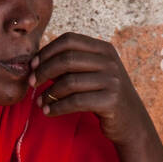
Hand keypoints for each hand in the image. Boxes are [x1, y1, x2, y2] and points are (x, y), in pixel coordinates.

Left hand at [30, 32, 149, 146]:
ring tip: (39, 102)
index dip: (47, 51)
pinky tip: (48, 112)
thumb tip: (38, 61)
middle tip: (31, 83)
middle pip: (67, 59)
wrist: (131, 121)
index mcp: (104, 48)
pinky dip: (57, 107)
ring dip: (49, 93)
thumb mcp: (93, 73)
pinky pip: (75, 102)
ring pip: (69, 82)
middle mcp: (109, 61)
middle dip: (44, 71)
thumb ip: (72, 64)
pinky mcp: (110, 101)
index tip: (33, 65)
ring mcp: (112, 80)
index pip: (69, 40)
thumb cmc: (104, 95)